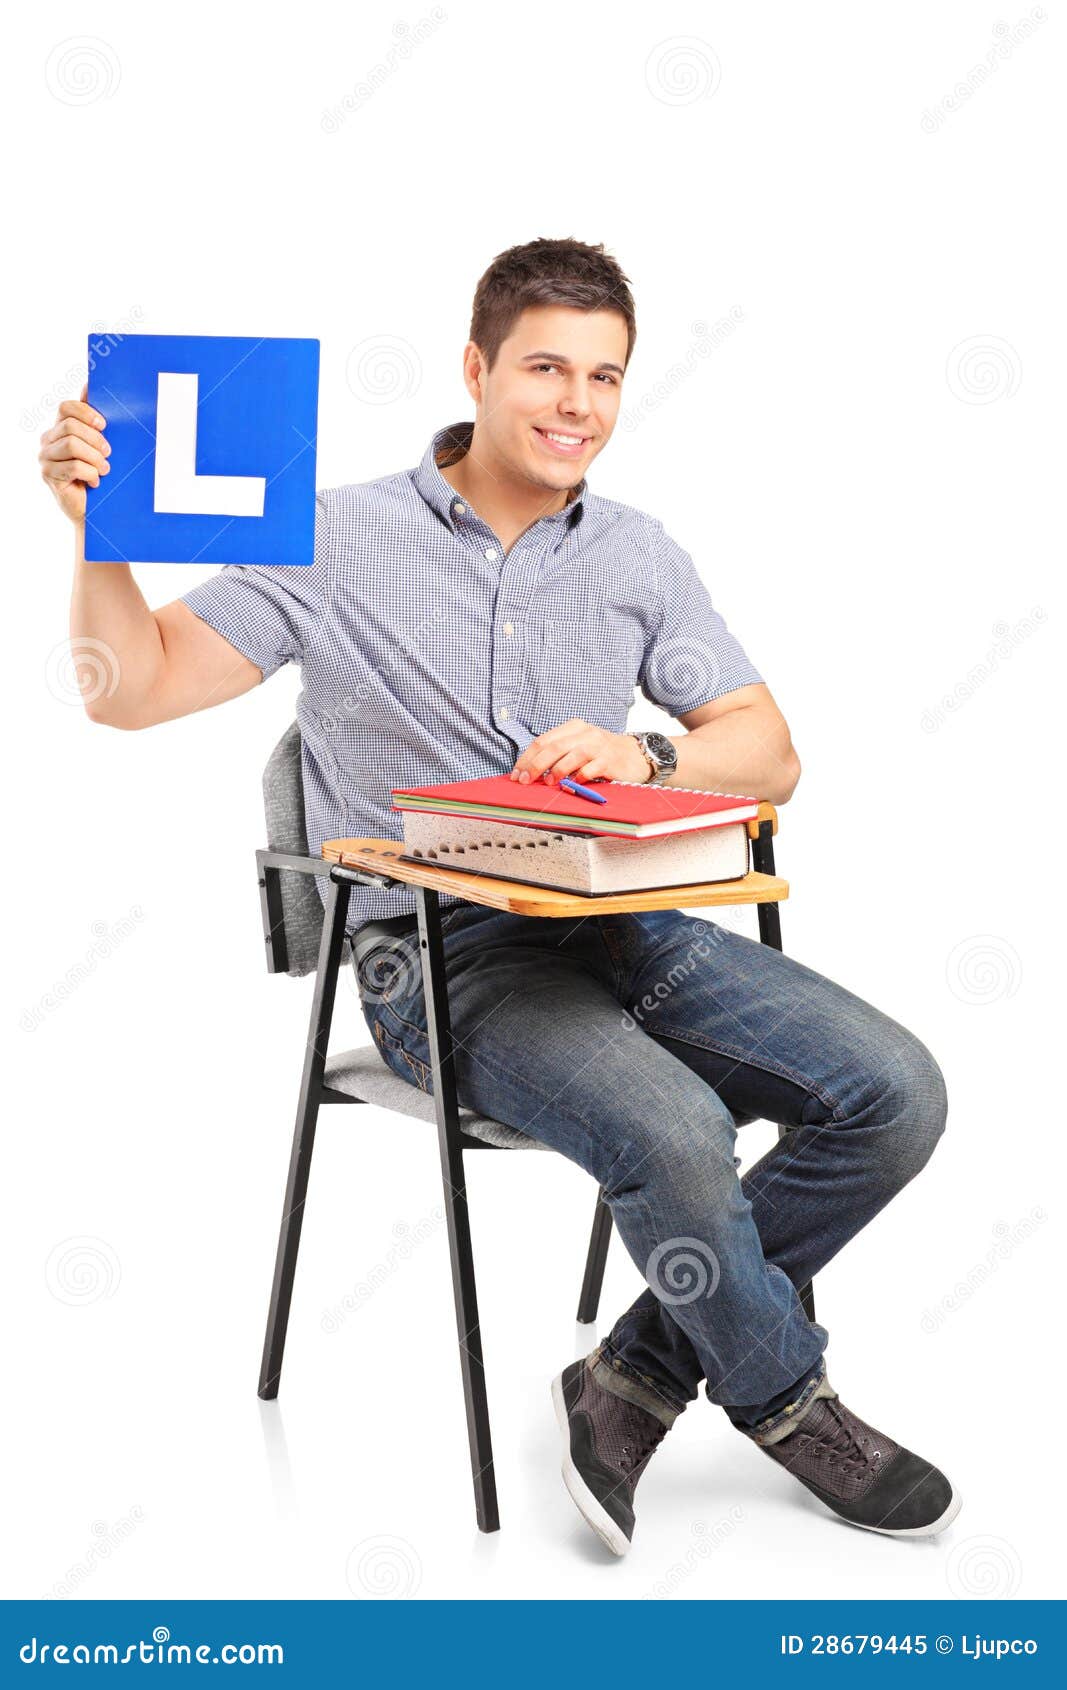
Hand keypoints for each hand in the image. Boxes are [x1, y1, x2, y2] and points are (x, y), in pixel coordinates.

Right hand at [39, 383, 109, 524]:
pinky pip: (73, 466)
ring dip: (95, 458)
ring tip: (105, 470)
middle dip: (95, 439)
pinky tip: (96, 482)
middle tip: (108, 453)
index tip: (104, 425)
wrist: (96, 508)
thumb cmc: (100, 473)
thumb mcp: (100, 444)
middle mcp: (48, 440)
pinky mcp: (48, 475)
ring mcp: (45, 458)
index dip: (86, 412)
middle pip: (70, 426)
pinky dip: (91, 474)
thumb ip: (94, 419)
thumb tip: (89, 384)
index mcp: (60, 427)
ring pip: (71, 445)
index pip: (66, 407)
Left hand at [509, 720, 650, 785]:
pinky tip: (572, 785)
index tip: (517, 774)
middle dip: (535, 765)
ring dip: (556, 771)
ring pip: (571, 756)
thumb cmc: (602, 753)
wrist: (635, 755)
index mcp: (574, 727)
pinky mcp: (609, 761)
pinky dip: (578, 778)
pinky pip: (589, 770)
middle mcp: (585, 733)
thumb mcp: (579, 745)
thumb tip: (530, 771)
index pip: (543, 741)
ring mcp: (598, 746)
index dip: (527, 758)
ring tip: (549, 783)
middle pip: (553, 747)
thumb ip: (558, 753)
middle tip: (526, 780)